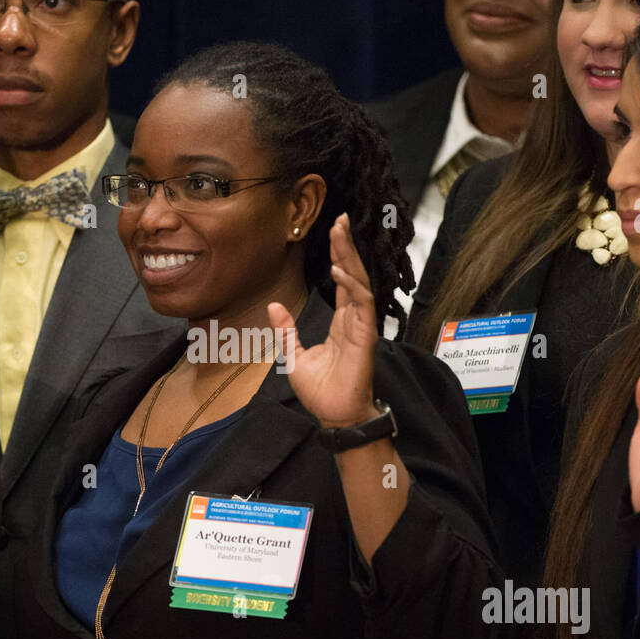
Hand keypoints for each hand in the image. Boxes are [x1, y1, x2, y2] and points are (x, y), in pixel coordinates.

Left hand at [268, 213, 377, 426]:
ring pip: (360, 283)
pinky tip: (339, 270)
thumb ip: (287, 330)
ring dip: (349, 258)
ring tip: (340, 233)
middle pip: (353, 275)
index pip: (343, 281)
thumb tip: (273, 306)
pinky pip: (362, 305)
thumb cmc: (322, 392)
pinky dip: (352, 286)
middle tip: (340, 220)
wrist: (334, 418)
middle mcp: (354, 320)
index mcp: (342, 323)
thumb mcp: (295, 356)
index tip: (333, 232)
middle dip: (346, 247)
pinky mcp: (366, 338)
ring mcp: (362, 327)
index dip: (338, 256)